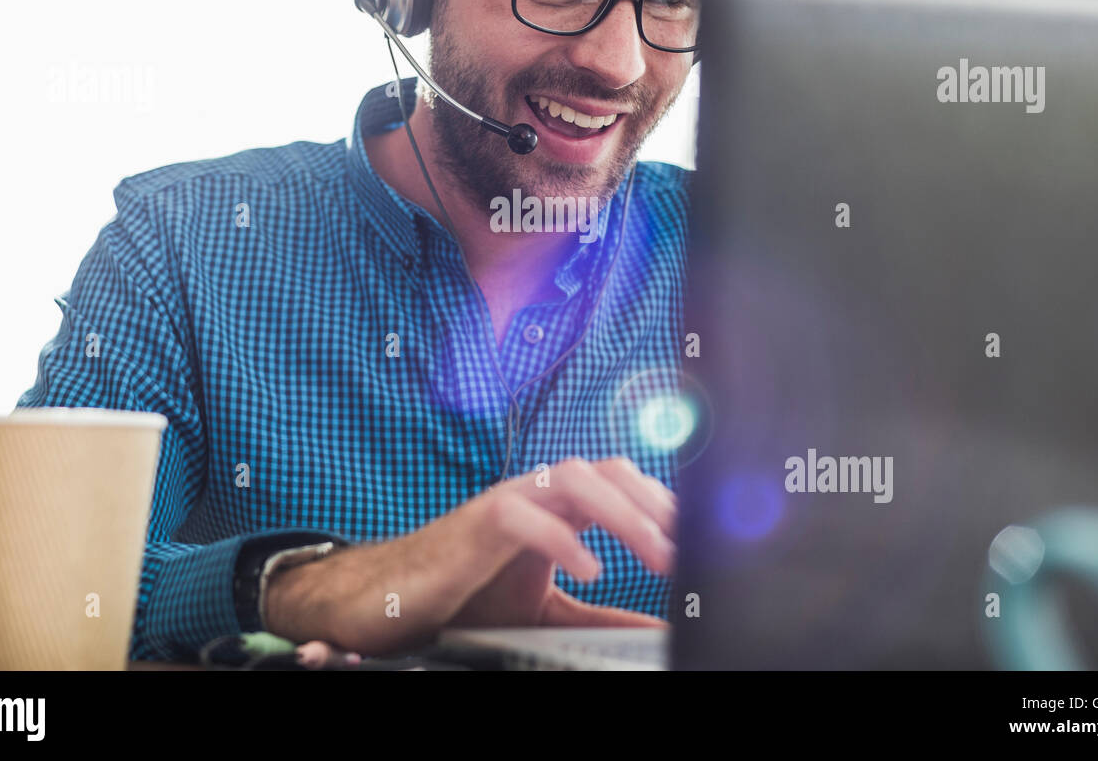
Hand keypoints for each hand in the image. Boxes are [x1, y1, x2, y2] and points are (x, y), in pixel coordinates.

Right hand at [264, 457, 675, 655]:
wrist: (392, 601)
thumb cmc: (467, 597)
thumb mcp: (548, 611)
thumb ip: (602, 615)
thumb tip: (659, 627)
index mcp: (557, 506)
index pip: (621, 483)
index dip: (663, 503)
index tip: (704, 539)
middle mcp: (536, 492)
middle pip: (607, 469)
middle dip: (654, 501)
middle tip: (690, 546)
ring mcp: (505, 500)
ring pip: (572, 477)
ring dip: (622, 511)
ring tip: (657, 552)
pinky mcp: (475, 523)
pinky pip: (522, 514)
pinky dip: (560, 539)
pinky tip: (589, 569)